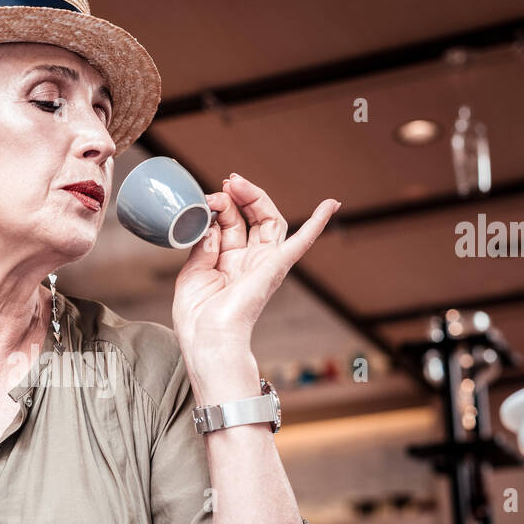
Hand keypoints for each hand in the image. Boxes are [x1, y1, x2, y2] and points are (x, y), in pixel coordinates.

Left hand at [172, 173, 339, 368]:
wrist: (209, 340)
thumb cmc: (198, 318)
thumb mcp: (192, 273)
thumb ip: (203, 246)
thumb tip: (213, 224)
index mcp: (229, 263)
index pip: (231, 224)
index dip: (221, 206)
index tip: (206, 198)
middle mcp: (249, 261)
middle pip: (252, 218)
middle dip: (239, 196)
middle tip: (225, 182)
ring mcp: (265, 263)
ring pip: (271, 221)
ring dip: (256, 198)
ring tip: (236, 183)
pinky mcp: (276, 267)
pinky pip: (302, 242)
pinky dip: (317, 223)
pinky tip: (331, 204)